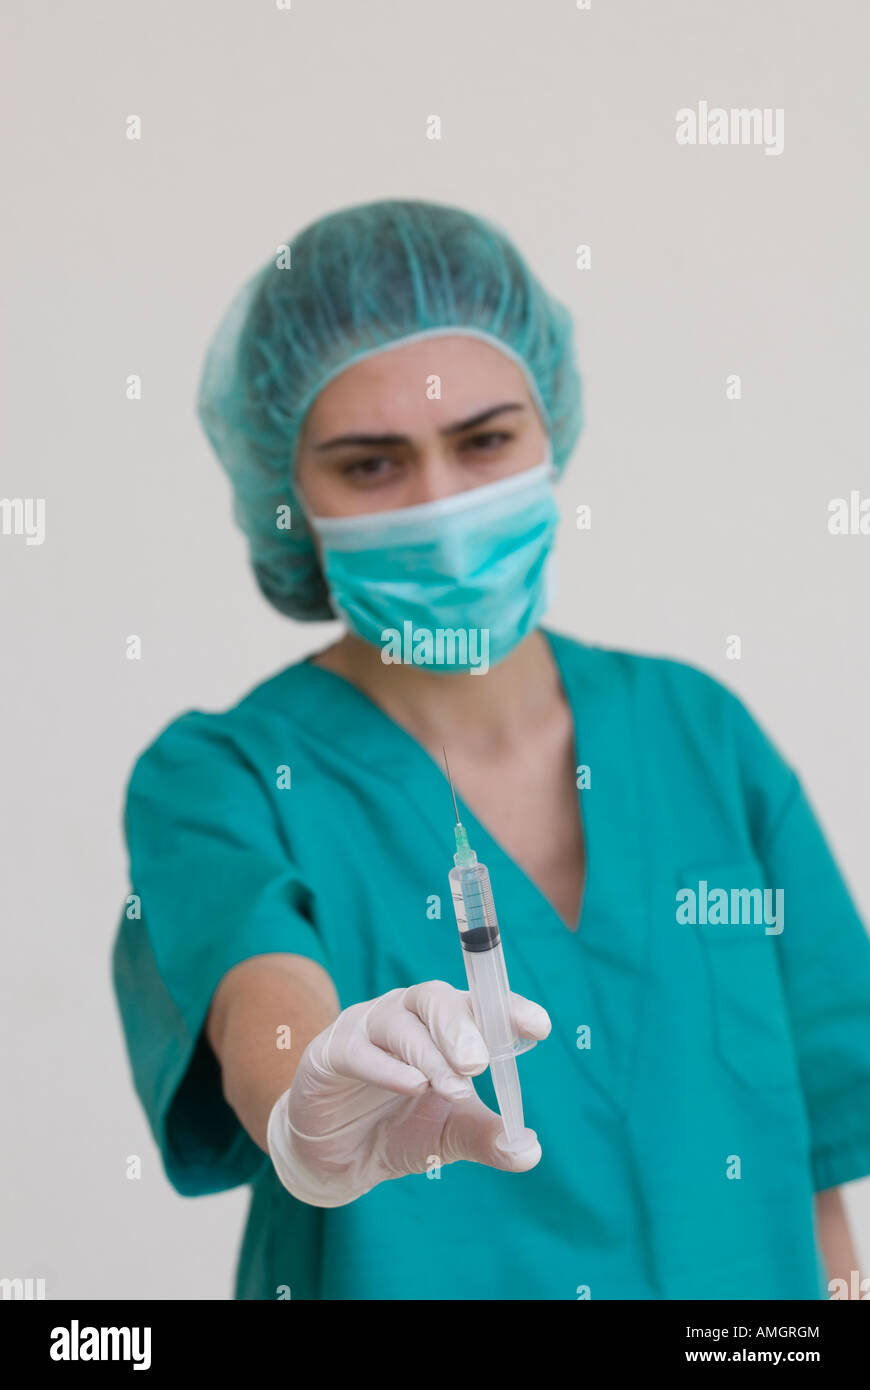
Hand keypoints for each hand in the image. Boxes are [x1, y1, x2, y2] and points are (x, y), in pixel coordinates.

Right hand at [266, 979, 550, 1206]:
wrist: (336, 1158)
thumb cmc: (398, 1128)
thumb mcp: (449, 1136)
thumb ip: (487, 1138)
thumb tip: (531, 1151)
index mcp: (442, 1025)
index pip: (476, 1005)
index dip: (507, 1009)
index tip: (539, 1027)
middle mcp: (406, 1015)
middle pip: (433, 998)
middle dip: (461, 1025)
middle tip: (481, 1062)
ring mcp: (365, 1029)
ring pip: (398, 1022)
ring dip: (429, 1052)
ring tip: (454, 1085)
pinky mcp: (330, 1053)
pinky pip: (358, 1050)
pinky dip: (386, 1067)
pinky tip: (412, 1086)